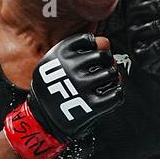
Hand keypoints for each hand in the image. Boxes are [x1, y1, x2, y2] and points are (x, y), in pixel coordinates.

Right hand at [4, 33, 124, 158]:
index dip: (93, 48)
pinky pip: (117, 94)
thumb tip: (106, 41)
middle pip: (104, 56)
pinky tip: (108, 95)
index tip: (89, 58)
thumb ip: (82, 48)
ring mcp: (81, 87)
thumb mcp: (58, 62)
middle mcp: (70, 68)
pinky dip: (117, 94)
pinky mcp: (91, 105)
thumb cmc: (53, 86)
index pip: (89, 40)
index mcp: (60, 54)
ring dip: (112, 78)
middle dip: (105, 62)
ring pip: (112, 73)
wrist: (42, 118)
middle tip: (99, 71)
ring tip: (103, 83)